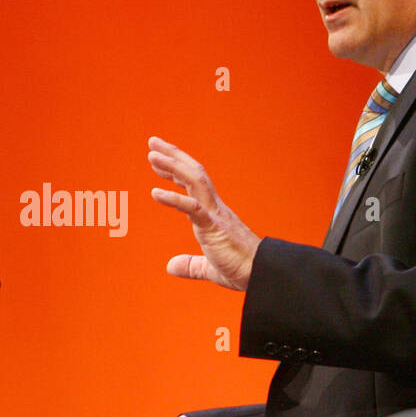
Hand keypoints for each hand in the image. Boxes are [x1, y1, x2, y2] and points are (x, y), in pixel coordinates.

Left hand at [148, 137, 260, 290]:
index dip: (175, 169)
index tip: (158, 159)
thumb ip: (191, 265)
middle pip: (193, 173)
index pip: (193, 183)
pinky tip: (154, 192)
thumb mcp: (210, 268)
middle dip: (173, 156)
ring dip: (173, 165)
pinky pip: (193, 208)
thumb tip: (171, 266)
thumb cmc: (242, 270)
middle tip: (152, 141)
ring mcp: (215, 215)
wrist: (263, 276)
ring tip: (152, 154)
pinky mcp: (214, 227)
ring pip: (194, 181)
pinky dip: (173, 199)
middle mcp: (214, 208)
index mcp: (213, 214)